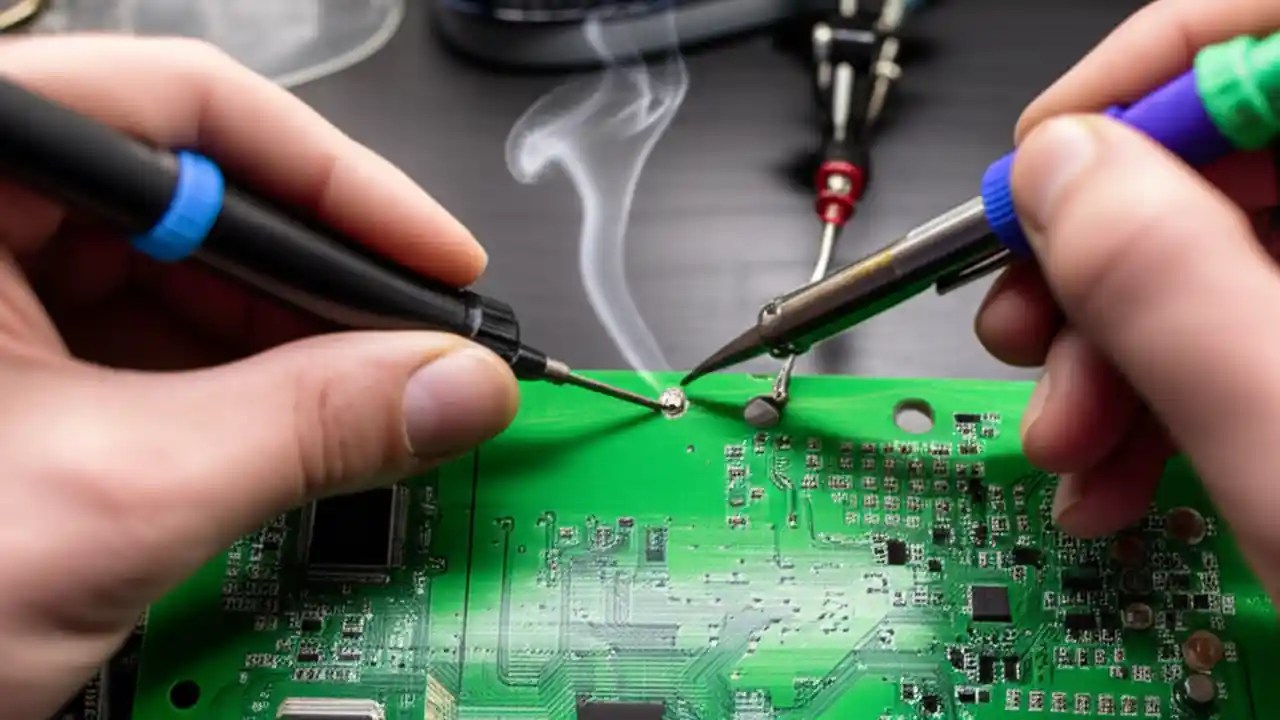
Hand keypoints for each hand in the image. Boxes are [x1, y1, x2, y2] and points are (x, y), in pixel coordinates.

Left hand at [0, 36, 518, 717]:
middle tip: (414, 344)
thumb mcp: (115, 497)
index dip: (337, 182)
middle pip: (188, 191)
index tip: (431, 253)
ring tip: (361, 398)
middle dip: (318, 283)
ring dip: (282, 340)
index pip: (182, 108)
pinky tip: (286, 420)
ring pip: (170, 268)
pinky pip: (138, 331)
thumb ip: (310, 427)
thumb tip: (448, 386)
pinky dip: (226, 380)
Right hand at [976, 0, 1279, 597]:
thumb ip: (1173, 289)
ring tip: (1073, 445)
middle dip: (1102, 257)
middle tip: (1034, 334)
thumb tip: (1061, 173)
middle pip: (1234, 154)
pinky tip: (1121, 467)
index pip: (1268, 26)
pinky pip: (1244, 328)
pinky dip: (1163, 393)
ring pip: (1222, 253)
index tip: (1042, 175)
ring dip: (1114, 348)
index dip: (1140, 81)